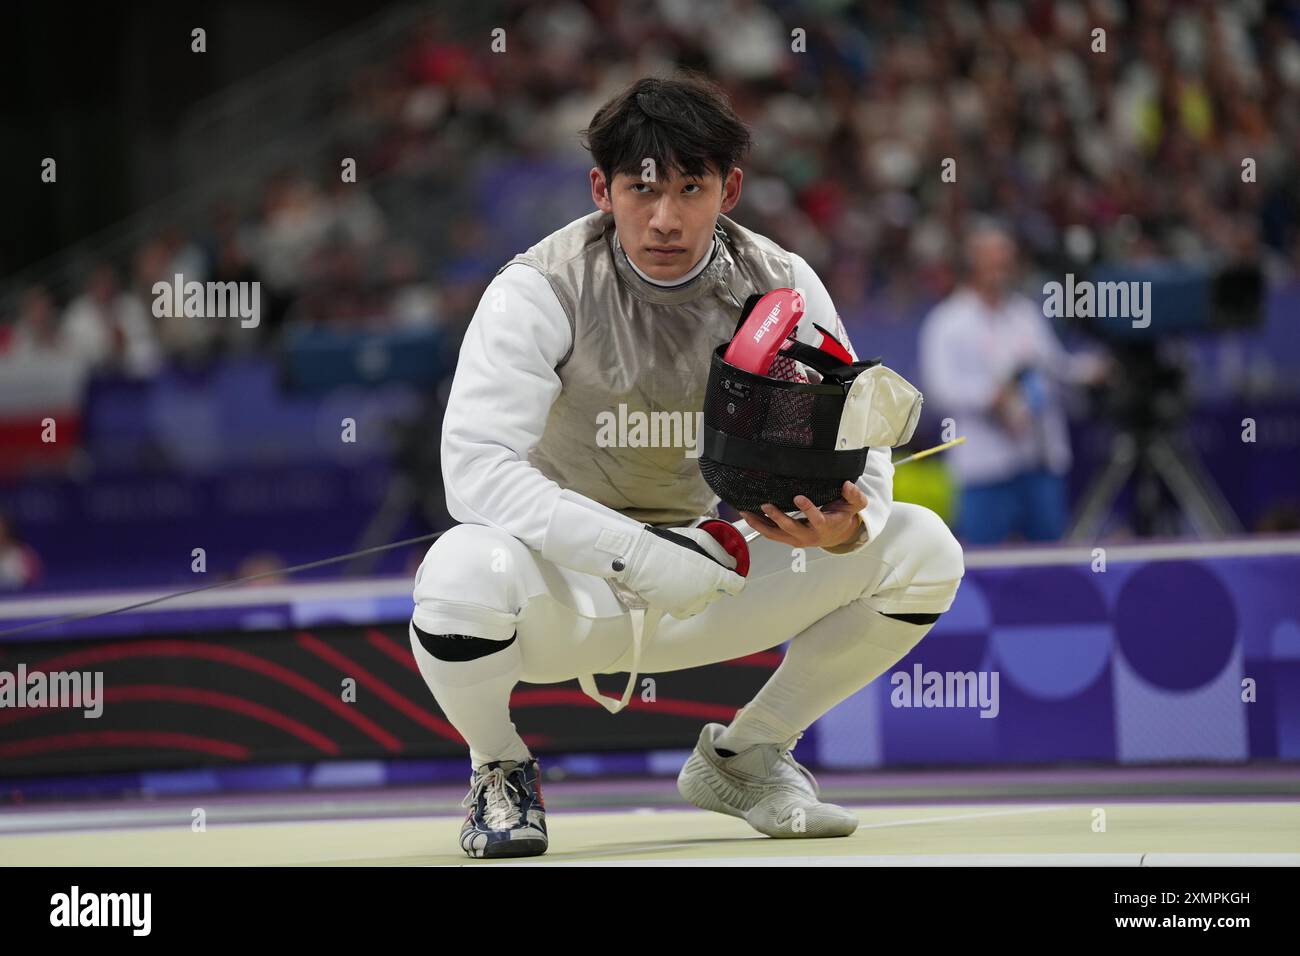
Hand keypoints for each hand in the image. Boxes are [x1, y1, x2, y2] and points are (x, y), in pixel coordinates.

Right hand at [615, 524, 745, 618]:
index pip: (736, 586)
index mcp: (714, 576)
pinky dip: (686, 601)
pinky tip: (678, 588)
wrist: (641, 558)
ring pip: (704, 602)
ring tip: (685, 577)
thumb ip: (720, 552)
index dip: (734, 580)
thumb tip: (730, 563)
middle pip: (718, 593)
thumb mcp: (700, 538)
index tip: (730, 577)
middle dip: (713, 583)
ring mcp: (691, 604)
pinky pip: (689, 610)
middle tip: (698, 569)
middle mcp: (705, 594)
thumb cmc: (667, 545)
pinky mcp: (676, 610)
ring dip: (700, 593)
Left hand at [739, 481, 868, 549]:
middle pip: (791, 528)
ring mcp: (796, 538)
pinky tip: (748, 515)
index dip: (808, 509)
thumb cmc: (841, 517)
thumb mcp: (854, 506)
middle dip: (778, 518)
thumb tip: (847, 484)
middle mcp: (808, 535)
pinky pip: (770, 534)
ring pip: (775, 534)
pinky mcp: (787, 538)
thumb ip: (854, 495)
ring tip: (746, 512)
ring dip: (760, 524)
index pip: (816, 519)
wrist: (835, 535)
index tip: (798, 497)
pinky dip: (758, 526)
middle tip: (766, 505)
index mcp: (825, 525)